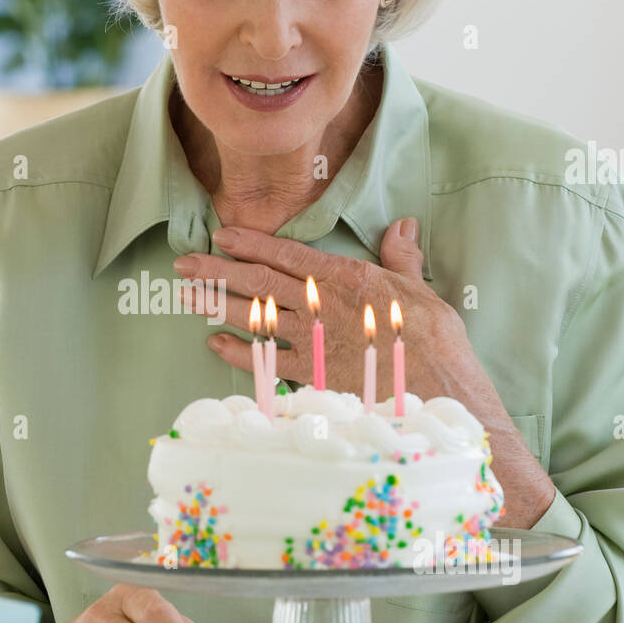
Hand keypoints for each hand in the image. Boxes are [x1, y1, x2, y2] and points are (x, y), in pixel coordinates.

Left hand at [173, 217, 558, 526]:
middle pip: (259, 283)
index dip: (252, 243)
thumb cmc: (437, 346)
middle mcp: (321, 306)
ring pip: (254, 317)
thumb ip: (403, 260)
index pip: (289, 254)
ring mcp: (312, 343)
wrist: (439, 397)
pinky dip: (237, 352)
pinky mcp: (309, 377)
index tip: (220, 234)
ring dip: (217, 305)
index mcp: (347, 279)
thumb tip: (401, 226)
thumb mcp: (422, 294)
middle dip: (218, 271)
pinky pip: (263, 362)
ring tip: (187, 295)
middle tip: (184, 264)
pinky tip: (214, 343)